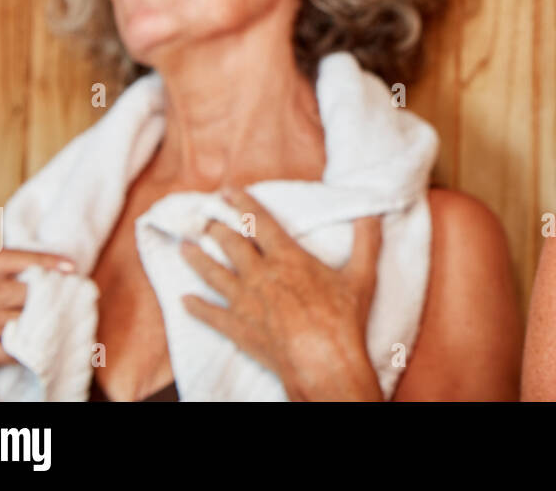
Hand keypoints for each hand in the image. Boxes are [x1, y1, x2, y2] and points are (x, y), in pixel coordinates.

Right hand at [0, 250, 75, 400]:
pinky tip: (34, 349)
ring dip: (33, 323)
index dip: (37, 260)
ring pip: (0, 322)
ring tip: (55, 320)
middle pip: (3, 292)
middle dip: (39, 295)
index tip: (68, 265)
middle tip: (65, 297)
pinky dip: (18, 350)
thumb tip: (42, 267)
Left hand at [180, 187, 384, 400]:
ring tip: (185, 247)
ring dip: (197, 259)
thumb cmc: (342, 321)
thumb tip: (372, 215)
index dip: (243, 204)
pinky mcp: (238, 328)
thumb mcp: (362, 277)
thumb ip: (366, 243)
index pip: (261, 223)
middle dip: (216, 228)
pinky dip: (196, 307)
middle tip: (204, 218)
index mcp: (288, 258)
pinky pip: (210, 314)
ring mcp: (245, 302)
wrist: (323, 363)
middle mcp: (261, 275)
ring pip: (213, 274)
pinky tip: (184, 301)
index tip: (228, 192)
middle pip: (232, 244)